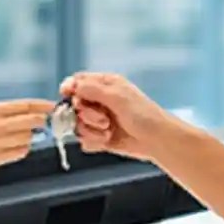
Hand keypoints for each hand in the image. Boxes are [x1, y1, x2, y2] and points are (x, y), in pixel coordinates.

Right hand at [0, 99, 51, 183]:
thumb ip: (12, 112)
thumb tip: (39, 112)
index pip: (26, 105)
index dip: (43, 106)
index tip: (53, 106)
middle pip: (32, 121)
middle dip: (40, 121)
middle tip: (41, 122)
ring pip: (29, 137)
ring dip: (30, 136)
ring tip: (17, 135)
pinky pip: (22, 151)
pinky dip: (23, 148)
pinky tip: (12, 146)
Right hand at [59, 72, 181, 162]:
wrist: (157, 140)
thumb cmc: (143, 114)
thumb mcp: (117, 96)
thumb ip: (92, 89)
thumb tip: (70, 85)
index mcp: (104, 84)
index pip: (77, 82)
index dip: (69, 89)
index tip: (67, 95)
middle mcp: (99, 101)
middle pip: (74, 105)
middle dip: (87, 115)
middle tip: (104, 120)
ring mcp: (98, 120)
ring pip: (77, 125)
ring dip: (91, 130)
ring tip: (108, 131)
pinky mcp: (99, 137)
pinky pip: (84, 140)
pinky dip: (94, 142)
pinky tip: (107, 140)